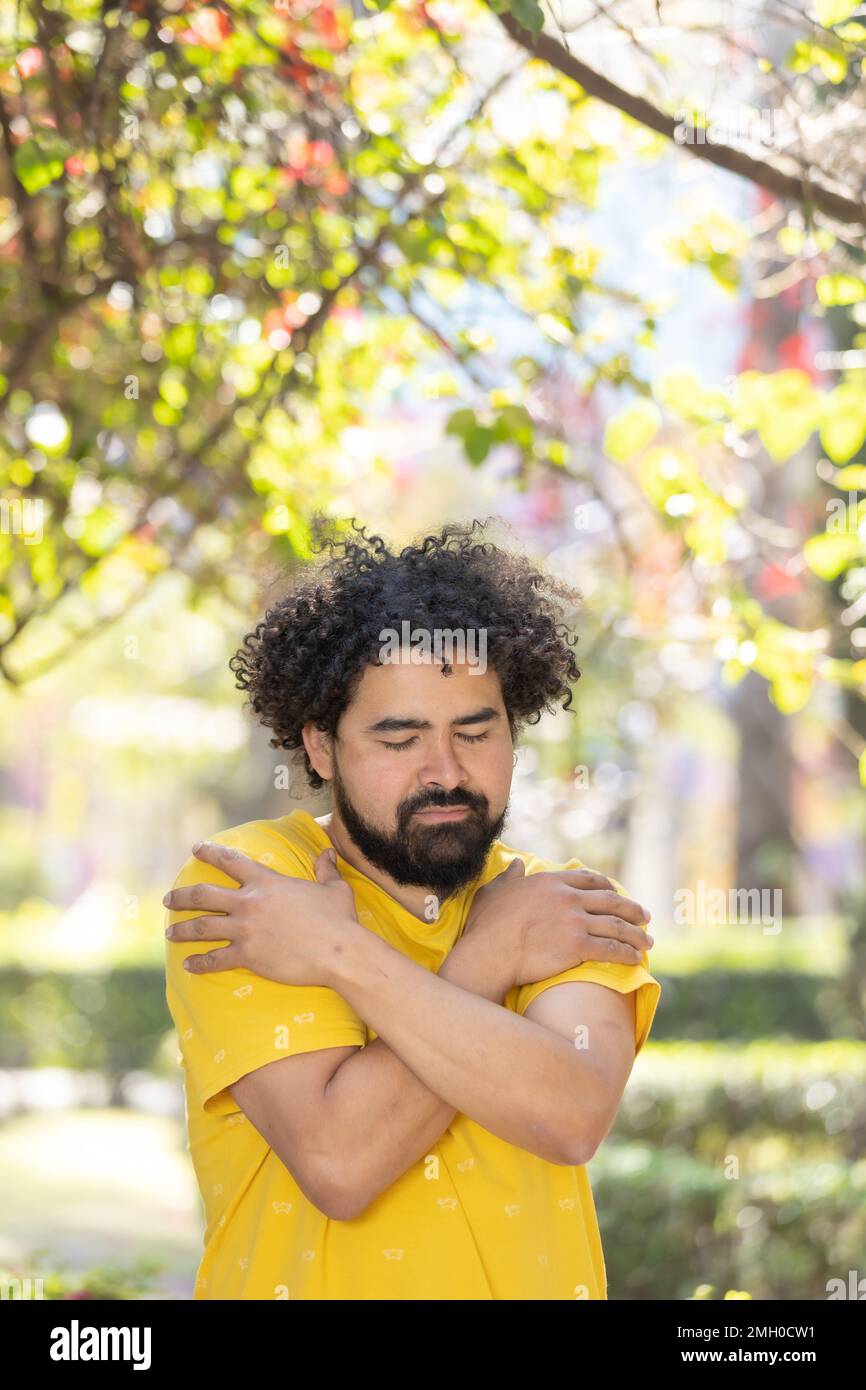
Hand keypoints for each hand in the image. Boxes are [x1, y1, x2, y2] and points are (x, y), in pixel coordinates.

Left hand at [163, 840, 358, 985]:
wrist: (339, 952)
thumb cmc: (338, 919)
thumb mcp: (334, 889)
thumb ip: (325, 869)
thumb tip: (327, 852)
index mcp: (266, 882)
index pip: (230, 861)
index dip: (210, 852)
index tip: (195, 849)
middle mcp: (249, 903)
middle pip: (203, 895)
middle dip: (181, 896)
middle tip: (168, 899)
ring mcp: (244, 930)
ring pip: (201, 927)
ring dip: (182, 929)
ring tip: (169, 932)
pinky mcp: (247, 956)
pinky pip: (214, 959)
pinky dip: (199, 963)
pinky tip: (188, 965)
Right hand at [462, 858, 653, 991]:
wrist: (488, 953)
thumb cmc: (485, 925)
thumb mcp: (493, 891)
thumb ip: (509, 877)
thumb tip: (516, 864)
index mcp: (551, 882)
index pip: (591, 879)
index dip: (609, 887)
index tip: (619, 893)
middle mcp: (567, 898)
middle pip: (612, 901)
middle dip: (633, 909)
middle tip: (646, 917)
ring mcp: (574, 921)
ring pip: (616, 926)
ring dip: (637, 934)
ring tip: (648, 941)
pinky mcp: (578, 947)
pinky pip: (612, 949)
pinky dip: (628, 954)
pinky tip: (637, 960)